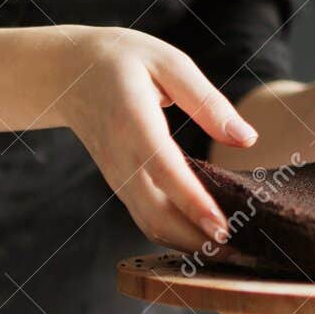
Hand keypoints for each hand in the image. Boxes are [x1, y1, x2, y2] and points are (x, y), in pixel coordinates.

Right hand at [51, 26, 255, 251]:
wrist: (67, 74)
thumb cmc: (122, 60)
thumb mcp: (168, 62)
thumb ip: (207, 101)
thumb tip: (246, 138)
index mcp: (133, 122)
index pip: (164, 170)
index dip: (193, 202)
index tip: (223, 228)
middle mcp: (121, 157)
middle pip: (156, 213)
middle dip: (197, 239)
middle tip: (243, 253)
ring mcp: (117, 176)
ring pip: (150, 224)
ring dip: (188, 244)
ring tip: (230, 253)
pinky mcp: (120, 185)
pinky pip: (146, 218)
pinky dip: (174, 235)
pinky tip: (203, 238)